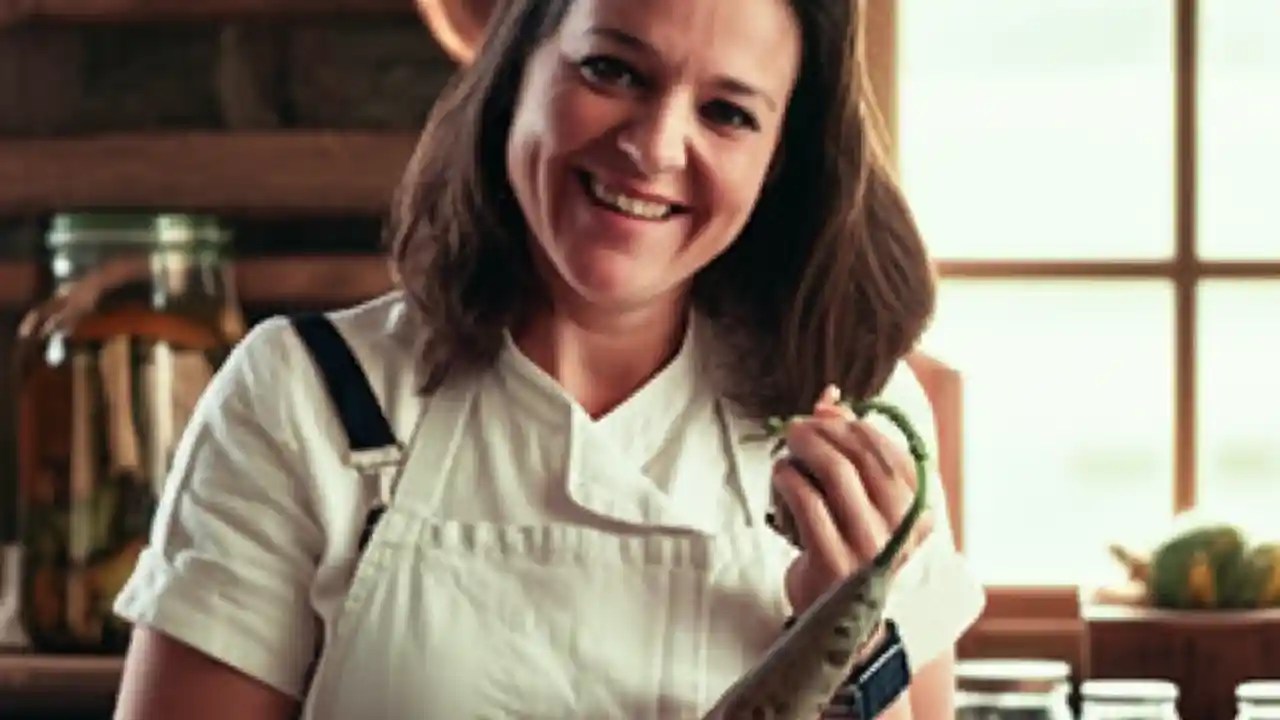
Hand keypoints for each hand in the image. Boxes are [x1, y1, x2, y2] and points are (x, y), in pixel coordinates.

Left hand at [774, 385, 934, 613]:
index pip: (891, 452)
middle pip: (862, 456)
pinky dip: (789, 478)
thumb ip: (851, 452)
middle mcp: (903, 529)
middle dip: (824, 430)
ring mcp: (871, 547)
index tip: (826, 413)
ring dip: (806, 448)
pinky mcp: (836, 561)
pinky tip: (781, 474)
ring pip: (836, 472)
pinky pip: (808, 500)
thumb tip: (828, 398)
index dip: (855, 425)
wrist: (841, 625)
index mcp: (918, 512)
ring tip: (787, 444)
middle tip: (797, 425)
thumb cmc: (850, 553)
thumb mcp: (860, 505)